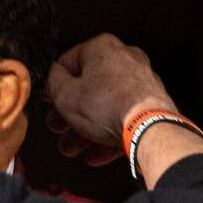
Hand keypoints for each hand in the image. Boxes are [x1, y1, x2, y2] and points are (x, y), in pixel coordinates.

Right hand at [46, 33, 176, 159]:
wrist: (147, 128)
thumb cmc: (105, 106)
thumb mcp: (64, 95)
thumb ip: (53, 83)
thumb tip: (54, 78)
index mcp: (101, 48)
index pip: (68, 63)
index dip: (54, 85)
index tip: (50, 102)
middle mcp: (124, 58)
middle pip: (87, 88)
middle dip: (69, 114)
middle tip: (59, 129)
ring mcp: (141, 81)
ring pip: (105, 106)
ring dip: (85, 130)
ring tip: (73, 149)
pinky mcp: (152, 103)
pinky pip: (123, 117)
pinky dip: (108, 134)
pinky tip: (95, 154)